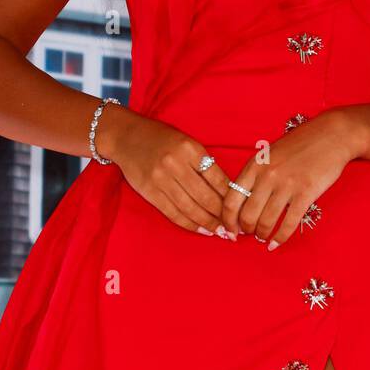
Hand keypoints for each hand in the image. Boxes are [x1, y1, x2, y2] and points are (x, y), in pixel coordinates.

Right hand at [101, 112, 232, 236]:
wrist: (127, 137)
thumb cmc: (162, 139)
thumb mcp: (187, 142)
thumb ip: (204, 162)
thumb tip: (226, 190)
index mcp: (190, 149)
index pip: (217, 178)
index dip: (231, 197)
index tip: (241, 208)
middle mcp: (176, 164)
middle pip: (206, 197)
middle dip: (223, 215)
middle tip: (235, 226)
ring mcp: (161, 180)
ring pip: (191, 208)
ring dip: (209, 223)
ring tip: (221, 232)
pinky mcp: (149, 192)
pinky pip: (173, 213)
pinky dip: (190, 224)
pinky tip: (202, 230)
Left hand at [220, 109, 361, 248]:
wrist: (331, 135)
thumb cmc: (300, 143)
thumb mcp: (270, 153)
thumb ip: (256, 174)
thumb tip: (243, 202)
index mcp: (255, 164)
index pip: (231, 199)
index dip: (228, 219)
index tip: (230, 229)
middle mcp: (267, 175)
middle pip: (247, 214)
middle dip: (245, 230)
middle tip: (249, 234)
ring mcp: (286, 185)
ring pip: (266, 221)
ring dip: (262, 235)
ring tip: (263, 238)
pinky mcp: (305, 194)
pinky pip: (288, 223)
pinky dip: (280, 238)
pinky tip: (276, 243)